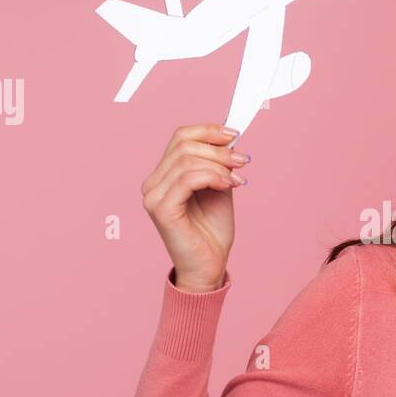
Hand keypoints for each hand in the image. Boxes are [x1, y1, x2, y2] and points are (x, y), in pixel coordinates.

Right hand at [140, 123, 249, 292]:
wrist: (210, 265)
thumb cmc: (212, 232)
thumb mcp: (219, 188)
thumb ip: (218, 164)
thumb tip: (228, 138)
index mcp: (163, 175)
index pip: (180, 137)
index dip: (208, 130)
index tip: (235, 135)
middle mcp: (152, 183)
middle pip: (184, 145)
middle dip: (218, 149)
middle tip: (242, 160)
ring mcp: (153, 196)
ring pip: (186, 160)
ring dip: (219, 165)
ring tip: (237, 178)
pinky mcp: (161, 209)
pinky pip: (188, 179)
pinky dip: (212, 177)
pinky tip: (227, 185)